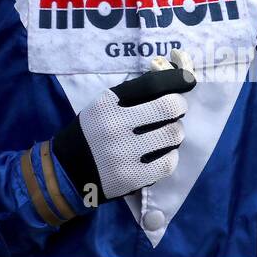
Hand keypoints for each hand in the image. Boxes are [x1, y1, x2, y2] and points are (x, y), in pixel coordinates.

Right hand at [50, 49, 195, 206]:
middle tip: (175, 110)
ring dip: (175, 132)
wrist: (68, 170)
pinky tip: (162, 153)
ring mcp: (124, 153)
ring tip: (166, 134)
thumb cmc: (92, 131)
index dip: (175, 79)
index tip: (188, 79)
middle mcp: (115, 125)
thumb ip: (133, 95)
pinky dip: (171, 155)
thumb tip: (171, 79)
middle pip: (169, 107)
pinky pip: (169, 162)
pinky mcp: (132, 178)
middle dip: (178, 106)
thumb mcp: (103, 105)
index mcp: (107, 103)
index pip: (151, 85)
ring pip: (173, 135)